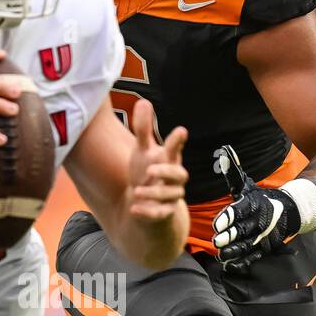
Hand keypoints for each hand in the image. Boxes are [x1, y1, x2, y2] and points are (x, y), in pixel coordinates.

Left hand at [127, 98, 187, 221]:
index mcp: (169, 160)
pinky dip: (148, 212)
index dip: (178, 141)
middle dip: (167, 172)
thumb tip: (144, 101)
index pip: (176, 149)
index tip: (181, 131)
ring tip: (136, 191)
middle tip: (150, 169)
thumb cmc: (148, 172)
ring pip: (170, 196)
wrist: (150, 204)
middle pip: (179, 174)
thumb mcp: (143, 151)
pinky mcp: (164, 213)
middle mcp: (173, 178)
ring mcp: (170, 197)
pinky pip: (160, 214)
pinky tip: (134, 209)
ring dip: (153, 193)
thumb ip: (143, 129)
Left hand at [212, 146, 299, 272]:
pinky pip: (253, 257)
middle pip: (243, 230)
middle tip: (217, 241)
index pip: (239, 210)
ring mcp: (263, 236)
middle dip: (230, 236)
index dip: (228, 218)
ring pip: (247, 245)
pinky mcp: (265, 248)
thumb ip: (233, 171)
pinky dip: (243, 262)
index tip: (217, 224)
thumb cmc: (261, 197)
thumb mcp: (247, 185)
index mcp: (253, 204)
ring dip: (234, 251)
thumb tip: (224, 151)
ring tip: (222, 254)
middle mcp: (259, 220)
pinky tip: (231, 265)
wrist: (291, 210)